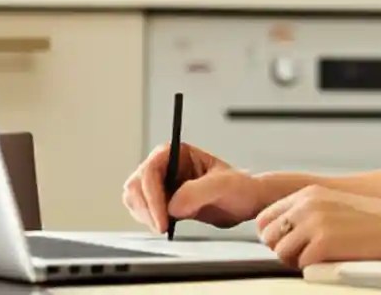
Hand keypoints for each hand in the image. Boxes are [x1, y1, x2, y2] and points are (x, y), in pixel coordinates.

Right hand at [122, 142, 263, 232]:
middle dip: (146, 208)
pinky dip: (148, 220)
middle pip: (136, 185)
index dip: (151, 195)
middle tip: (162, 227)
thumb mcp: (222, 186)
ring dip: (145, 215)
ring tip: (165, 226)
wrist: (245, 201)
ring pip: (135, 198)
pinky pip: (142, 210)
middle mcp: (165, 165)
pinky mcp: (162, 200)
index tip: (162, 217)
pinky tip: (165, 225)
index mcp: (177, 153)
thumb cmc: (239, 187)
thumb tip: (172, 206)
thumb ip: (197, 192)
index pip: (151, 170)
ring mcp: (162, 183)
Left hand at [256, 185, 380, 268]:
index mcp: (308, 193)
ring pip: (281, 253)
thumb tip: (282, 234)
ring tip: (321, 259)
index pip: (266, 217)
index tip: (290, 244)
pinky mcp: (323, 243)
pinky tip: (334, 261)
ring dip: (296, 261)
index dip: (275, 236)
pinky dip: (314, 268)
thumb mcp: (335, 206)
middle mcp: (307, 205)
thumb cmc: (375, 220)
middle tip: (306, 255)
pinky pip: (301, 266)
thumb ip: (308, 213)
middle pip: (269, 237)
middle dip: (283, 249)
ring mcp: (314, 223)